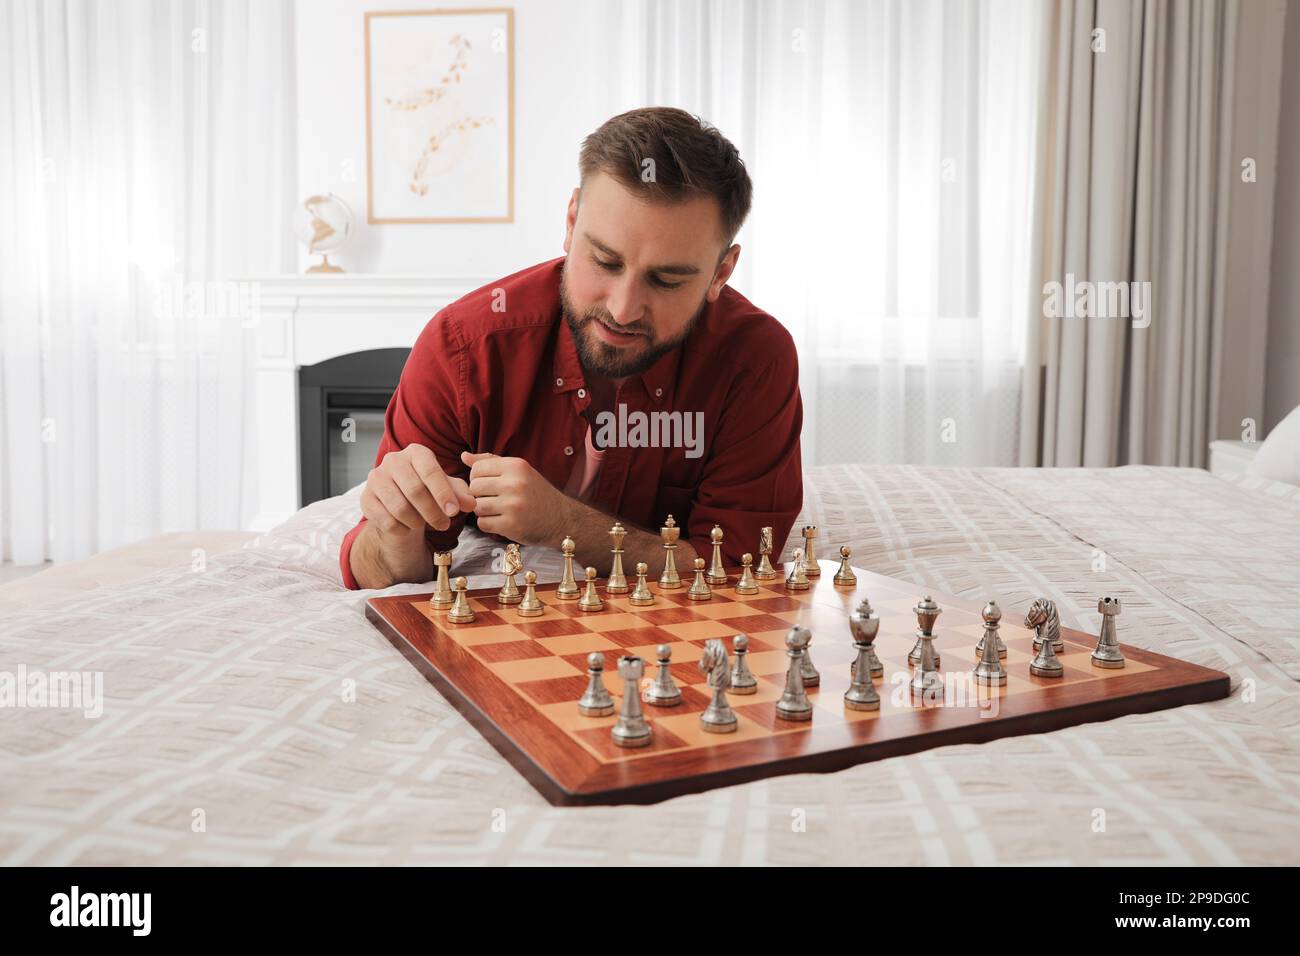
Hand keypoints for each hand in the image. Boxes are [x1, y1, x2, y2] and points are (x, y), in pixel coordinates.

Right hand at [360, 443, 474, 541]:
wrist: (399, 503)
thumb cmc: (428, 491)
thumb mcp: (447, 490)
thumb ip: (461, 494)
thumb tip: (471, 503)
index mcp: (416, 452)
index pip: (430, 471)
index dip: (443, 493)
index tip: (454, 512)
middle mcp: (393, 460)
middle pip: (415, 490)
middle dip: (433, 512)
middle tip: (444, 524)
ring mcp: (376, 478)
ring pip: (399, 507)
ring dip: (417, 522)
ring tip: (425, 524)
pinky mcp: (366, 498)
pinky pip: (386, 521)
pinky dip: (402, 529)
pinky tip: (408, 527)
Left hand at [462, 451, 571, 544]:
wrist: (561, 519)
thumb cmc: (536, 493)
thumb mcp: (519, 470)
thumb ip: (491, 461)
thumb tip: (464, 456)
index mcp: (516, 466)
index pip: (476, 469)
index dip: (478, 478)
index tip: (489, 485)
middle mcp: (515, 483)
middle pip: (474, 488)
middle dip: (479, 495)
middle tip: (493, 499)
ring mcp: (513, 505)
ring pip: (477, 507)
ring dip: (483, 511)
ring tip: (498, 510)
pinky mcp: (511, 525)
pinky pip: (483, 524)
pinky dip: (489, 524)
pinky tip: (502, 521)